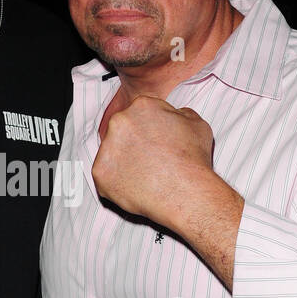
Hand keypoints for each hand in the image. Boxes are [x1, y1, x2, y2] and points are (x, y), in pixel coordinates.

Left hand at [92, 95, 213, 225]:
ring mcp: (106, 147)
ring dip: (124, 163)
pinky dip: (117, 183)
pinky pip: (105, 177)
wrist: (185, 192)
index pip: (140, 114)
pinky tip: (135, 187)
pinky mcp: (99, 172)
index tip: (156, 143)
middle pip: (122, 131)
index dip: (149, 130)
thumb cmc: (193, 160)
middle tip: (149, 161)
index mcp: (142, 106)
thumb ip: (181, 114)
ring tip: (144, 176)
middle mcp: (120, 121)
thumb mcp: (197, 124)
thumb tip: (175, 115)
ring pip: (111, 154)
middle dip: (133, 144)